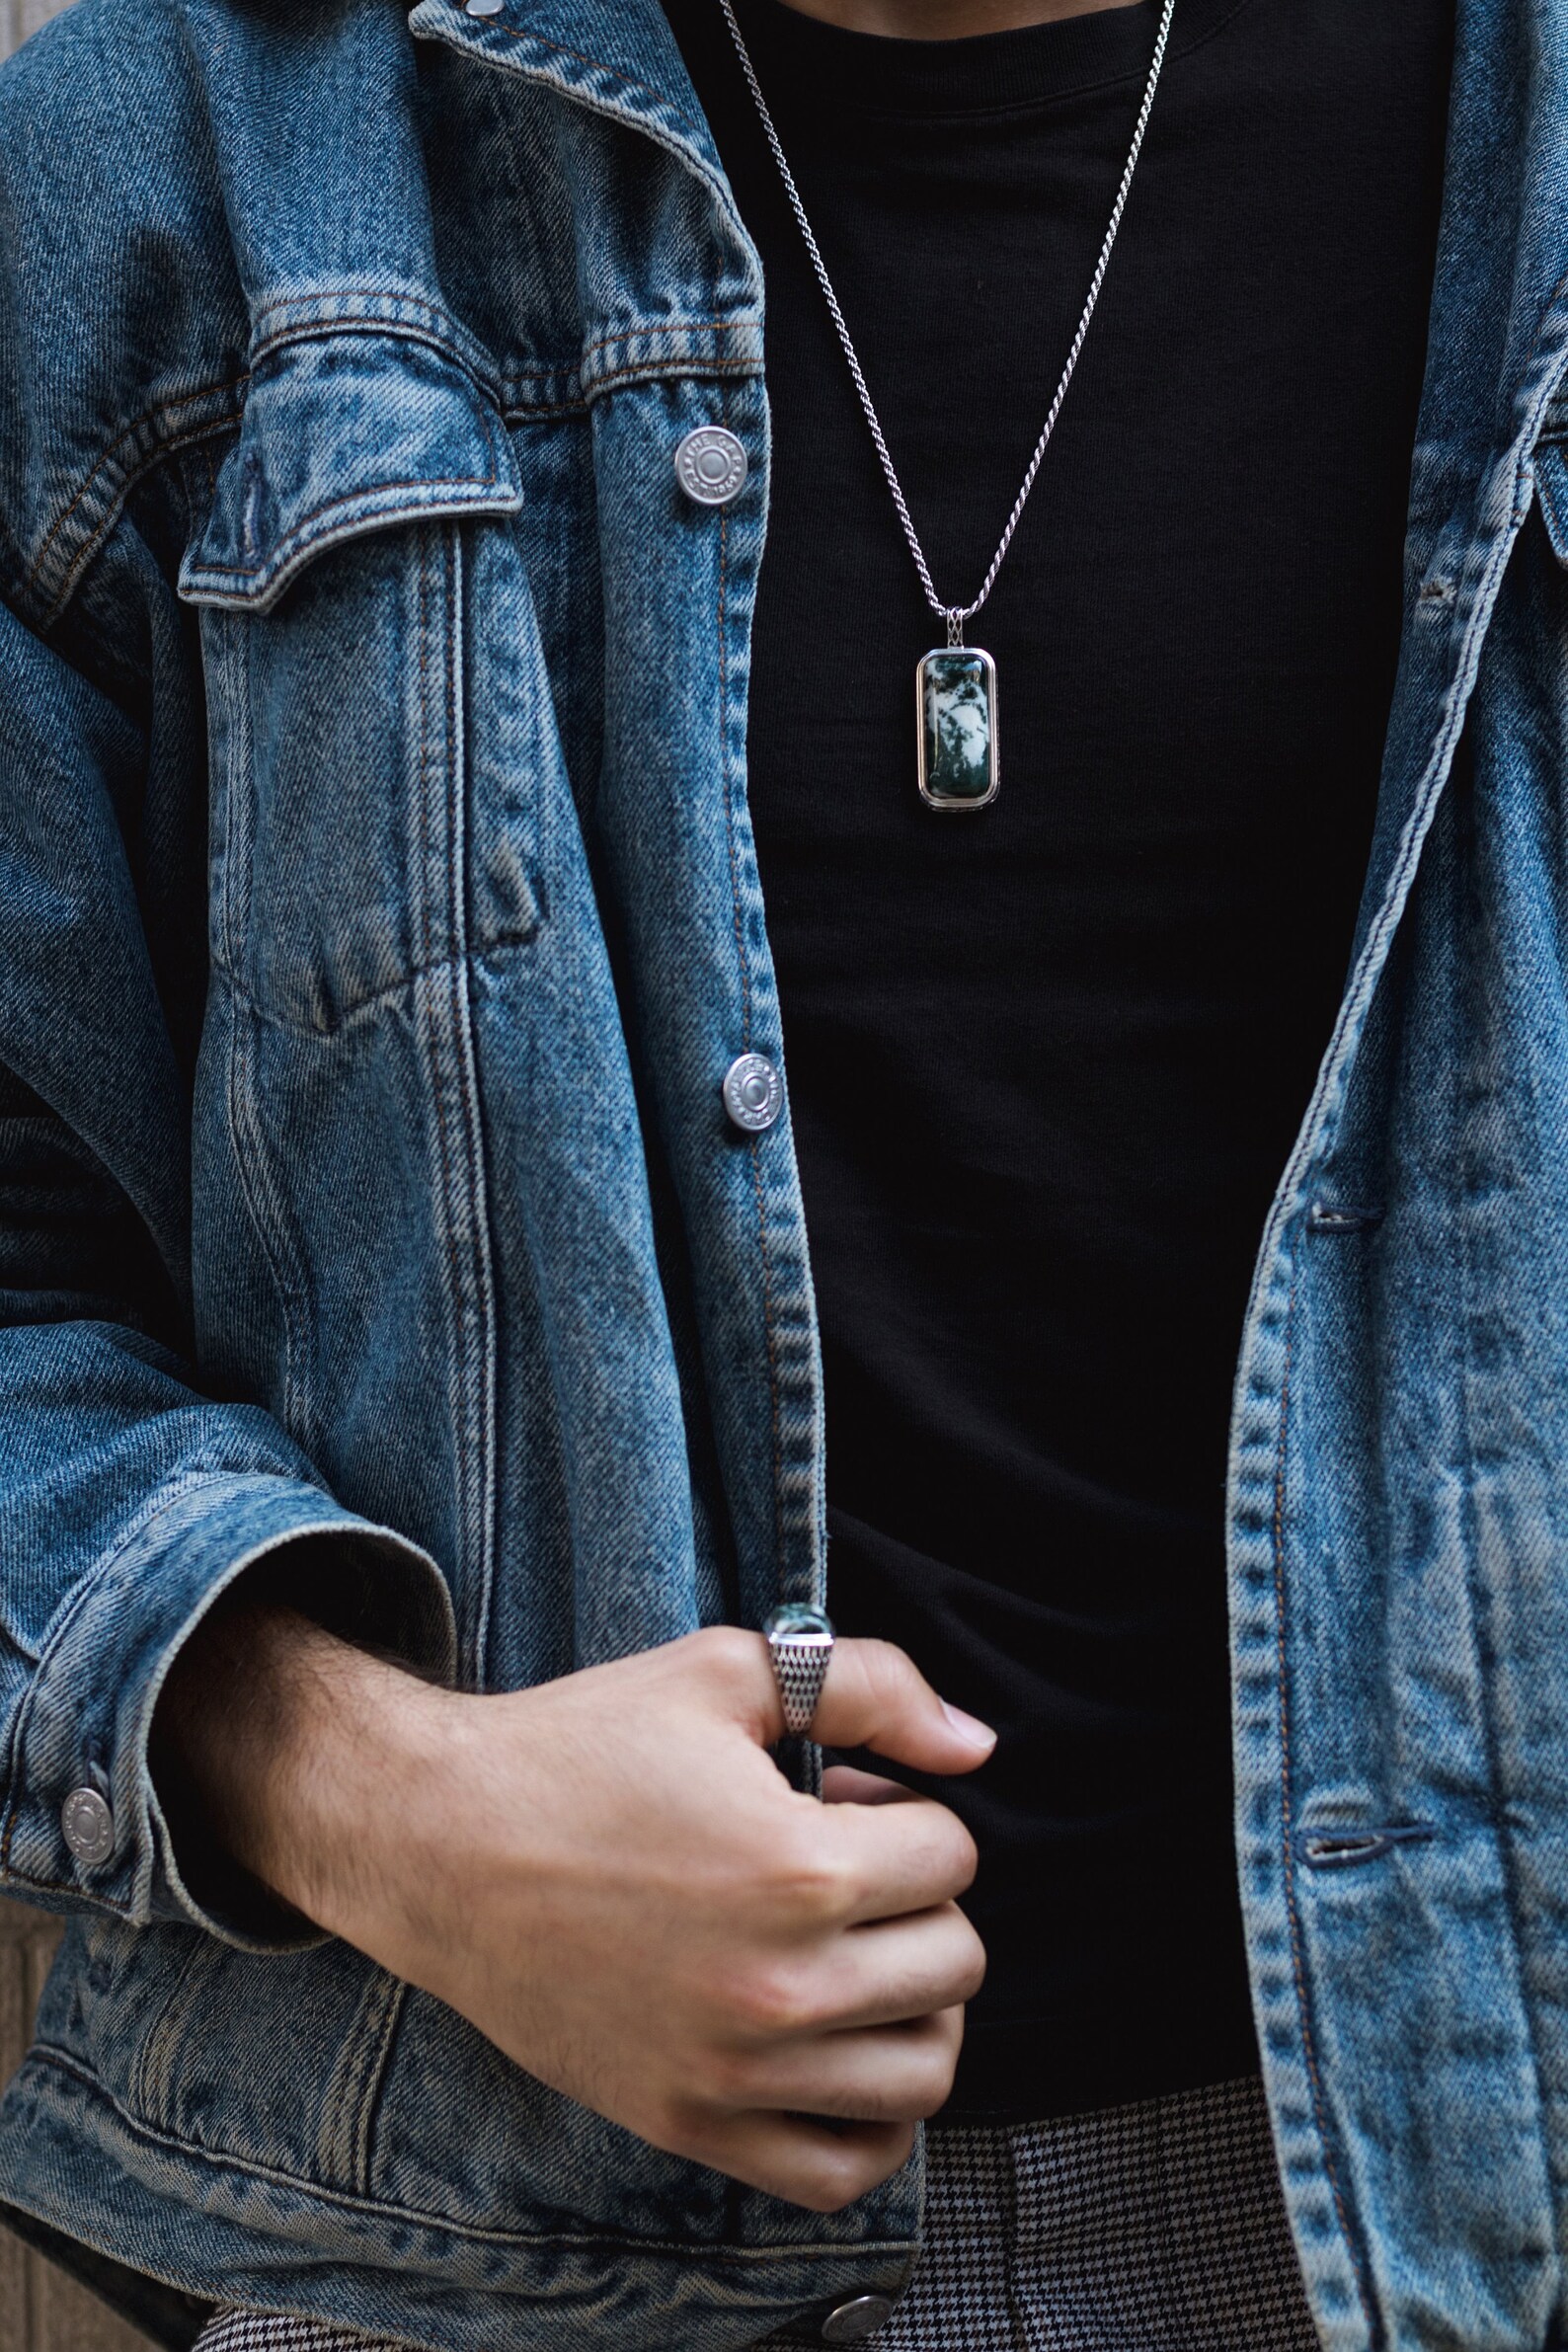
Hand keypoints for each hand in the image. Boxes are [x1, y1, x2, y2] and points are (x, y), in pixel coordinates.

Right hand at [155, 1605, 994, 2210]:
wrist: (440, 1845)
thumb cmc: (582, 1747)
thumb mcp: (725, 1672)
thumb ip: (872, 1686)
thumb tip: (979, 1746)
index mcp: (801, 1868)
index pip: (952, 1853)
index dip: (903, 1808)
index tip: (839, 1796)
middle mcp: (783, 1988)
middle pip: (956, 1961)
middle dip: (918, 1900)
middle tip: (841, 1866)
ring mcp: (738, 2073)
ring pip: (925, 2071)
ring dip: (912, 2004)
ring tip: (850, 1953)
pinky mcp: (693, 2127)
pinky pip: (843, 2171)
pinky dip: (871, 2122)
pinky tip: (841, 2051)